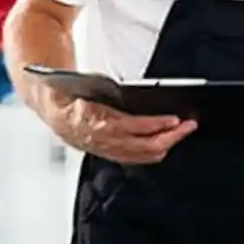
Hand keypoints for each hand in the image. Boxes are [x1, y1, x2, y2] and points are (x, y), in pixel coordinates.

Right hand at [49, 96, 197, 164]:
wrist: (54, 109)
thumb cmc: (74, 95)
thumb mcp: (93, 85)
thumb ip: (113, 90)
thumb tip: (139, 93)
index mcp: (96, 121)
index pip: (133, 127)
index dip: (156, 125)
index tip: (175, 119)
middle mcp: (103, 140)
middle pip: (144, 146)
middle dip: (170, 137)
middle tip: (189, 125)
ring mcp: (107, 150)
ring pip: (143, 155)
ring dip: (166, 145)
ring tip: (182, 132)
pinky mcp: (109, 154)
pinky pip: (135, 158)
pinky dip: (153, 152)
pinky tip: (166, 144)